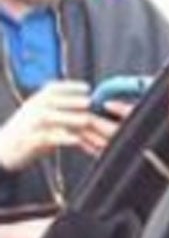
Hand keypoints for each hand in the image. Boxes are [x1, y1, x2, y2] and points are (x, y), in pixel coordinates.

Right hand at [0, 80, 118, 171]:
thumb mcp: (42, 117)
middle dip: (72, 100)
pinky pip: (46, 137)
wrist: (5, 150)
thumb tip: (88, 110)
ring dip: (68, 118)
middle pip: (52, 101)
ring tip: (85, 120)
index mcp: (36, 102)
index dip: (70, 87)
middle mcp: (32, 110)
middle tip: (90, 102)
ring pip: (49, 117)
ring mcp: (29, 124)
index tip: (87, 87)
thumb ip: (61, 113)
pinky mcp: (29, 141)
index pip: (52, 89)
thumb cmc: (30, 132)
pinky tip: (75, 139)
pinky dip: (61, 138)